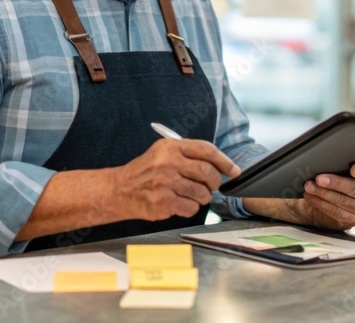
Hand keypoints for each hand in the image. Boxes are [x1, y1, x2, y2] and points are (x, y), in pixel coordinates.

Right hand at [112, 138, 239, 220]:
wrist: (120, 190)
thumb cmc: (146, 172)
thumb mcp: (163, 153)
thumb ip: (189, 155)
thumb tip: (221, 165)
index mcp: (170, 147)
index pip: (206, 150)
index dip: (224, 161)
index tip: (234, 170)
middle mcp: (168, 162)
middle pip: (208, 172)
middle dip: (215, 182)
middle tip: (212, 186)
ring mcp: (165, 182)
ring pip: (202, 192)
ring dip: (203, 197)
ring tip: (194, 195)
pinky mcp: (163, 202)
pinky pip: (191, 207)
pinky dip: (191, 208)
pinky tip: (181, 203)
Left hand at [298, 163, 354, 229]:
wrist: (339, 201)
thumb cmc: (346, 179)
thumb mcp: (350, 170)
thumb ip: (347, 164)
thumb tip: (331, 158)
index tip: (354, 168)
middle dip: (336, 183)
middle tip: (320, 178)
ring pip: (343, 201)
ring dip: (323, 193)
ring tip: (310, 186)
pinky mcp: (353, 220)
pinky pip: (336, 212)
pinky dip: (320, 203)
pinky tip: (311, 196)